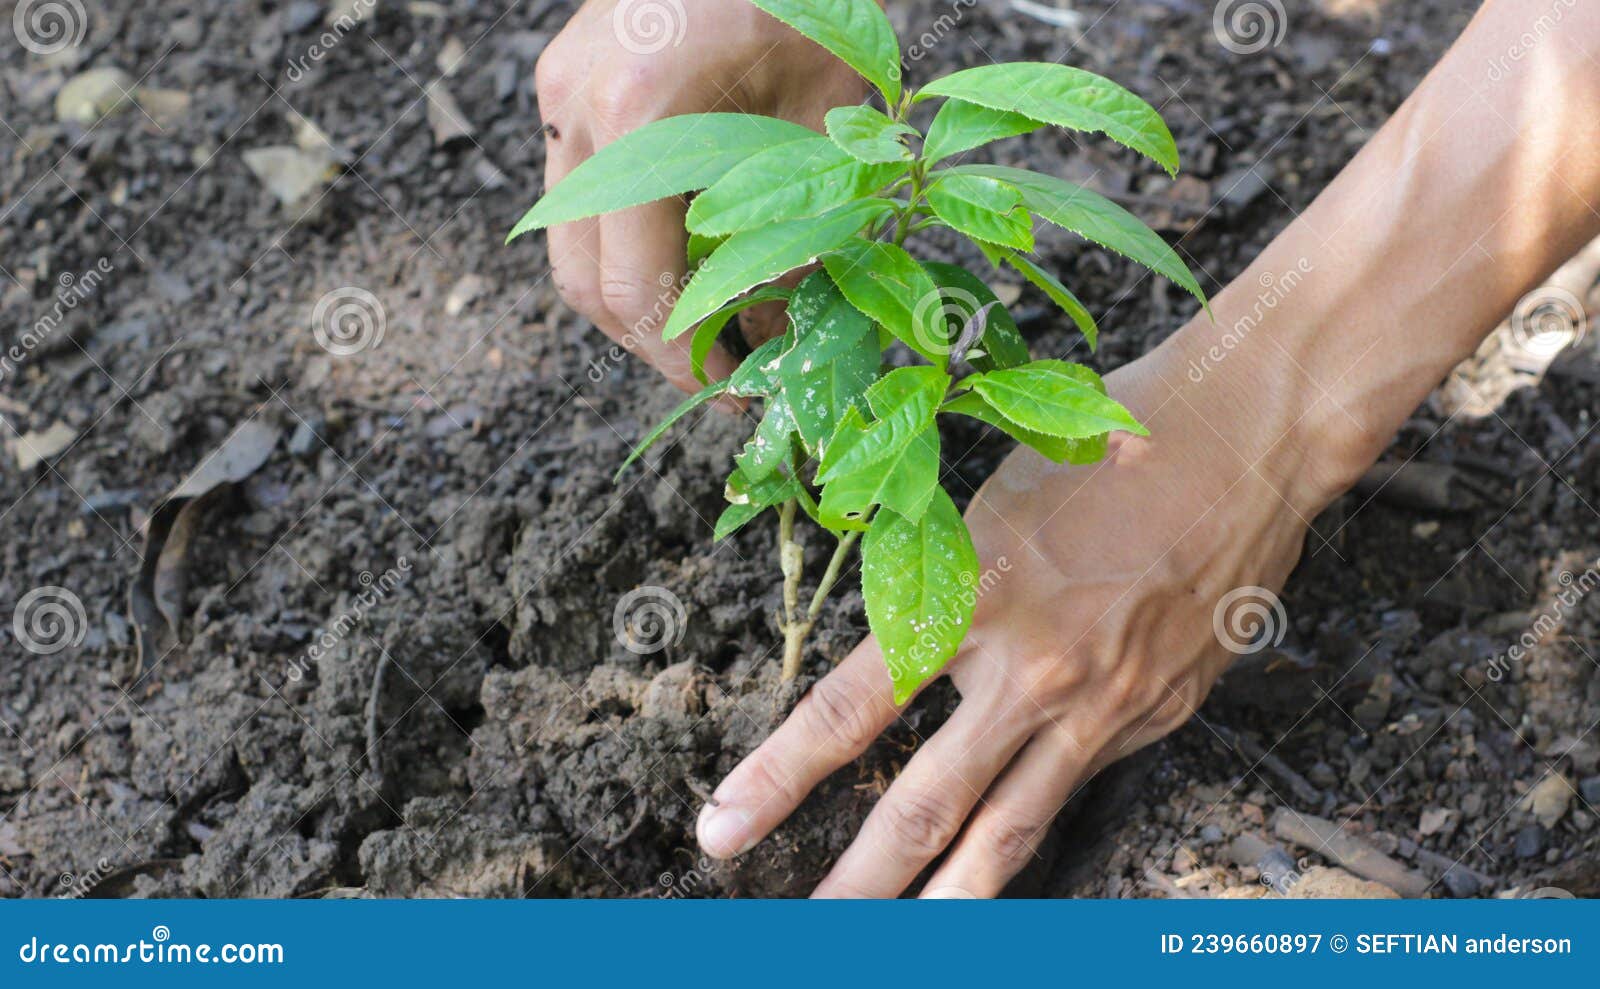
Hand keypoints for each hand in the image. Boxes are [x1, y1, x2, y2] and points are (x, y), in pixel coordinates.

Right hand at [535, 0, 867, 392]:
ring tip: (708, 316)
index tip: (728, 390)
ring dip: (631, 292)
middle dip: (648, 341)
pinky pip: (579, 190)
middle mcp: (576, 107)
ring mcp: (557, 93)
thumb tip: (773, 325)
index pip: (633, 287)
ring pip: (569, 240)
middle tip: (719, 369)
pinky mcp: (561, 83)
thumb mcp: (825, 122)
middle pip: (581, 279)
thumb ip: (792, 230)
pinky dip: (625, 236)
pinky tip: (686, 247)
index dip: (679, 358)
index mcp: (640, 114)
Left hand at [695, 338, 1339, 895]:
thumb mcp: (988, 501)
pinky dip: (1034, 819)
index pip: (847, 713)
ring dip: (945, 901)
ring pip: (1009, 833)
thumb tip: (899, 655)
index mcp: (968, 596)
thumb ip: (941, 588)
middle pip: (923, 806)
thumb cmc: (1104, 442)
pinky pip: (1078, 783)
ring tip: (902, 944)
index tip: (724, 831)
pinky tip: (1003, 854)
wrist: (1245, 437)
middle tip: (805, 929)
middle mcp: (1030, 669)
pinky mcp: (1156, 717)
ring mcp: (1101, 705)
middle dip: (855, 881)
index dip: (777, 781)